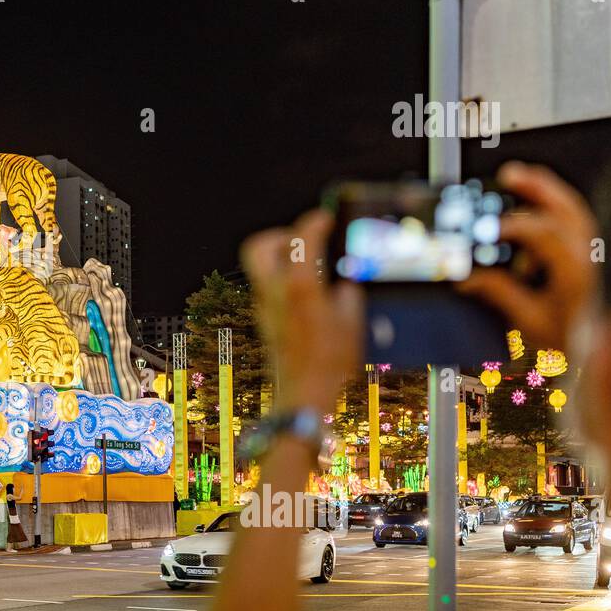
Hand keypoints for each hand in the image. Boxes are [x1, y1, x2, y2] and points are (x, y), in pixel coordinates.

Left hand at [241, 210, 362, 414]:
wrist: (303, 393)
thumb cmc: (330, 362)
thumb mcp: (352, 322)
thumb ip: (347, 294)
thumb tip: (344, 283)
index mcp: (299, 287)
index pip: (300, 238)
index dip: (314, 221)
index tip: (325, 217)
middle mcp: (274, 292)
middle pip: (258, 246)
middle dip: (280, 235)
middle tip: (303, 239)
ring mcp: (264, 306)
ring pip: (259, 266)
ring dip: (281, 256)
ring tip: (308, 264)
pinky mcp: (264, 319)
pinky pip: (268, 287)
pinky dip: (284, 279)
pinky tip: (308, 290)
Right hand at [456, 162, 598, 350]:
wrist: (582, 352)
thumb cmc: (559, 341)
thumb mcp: (525, 321)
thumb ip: (498, 295)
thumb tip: (466, 276)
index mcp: (574, 276)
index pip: (548, 237)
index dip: (516, 227)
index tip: (487, 228)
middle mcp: (585, 260)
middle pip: (568, 212)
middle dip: (539, 189)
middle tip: (509, 174)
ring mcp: (584, 255)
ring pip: (570, 210)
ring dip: (543, 190)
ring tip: (515, 176)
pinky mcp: (577, 254)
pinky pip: (567, 220)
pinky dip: (547, 204)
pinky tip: (526, 199)